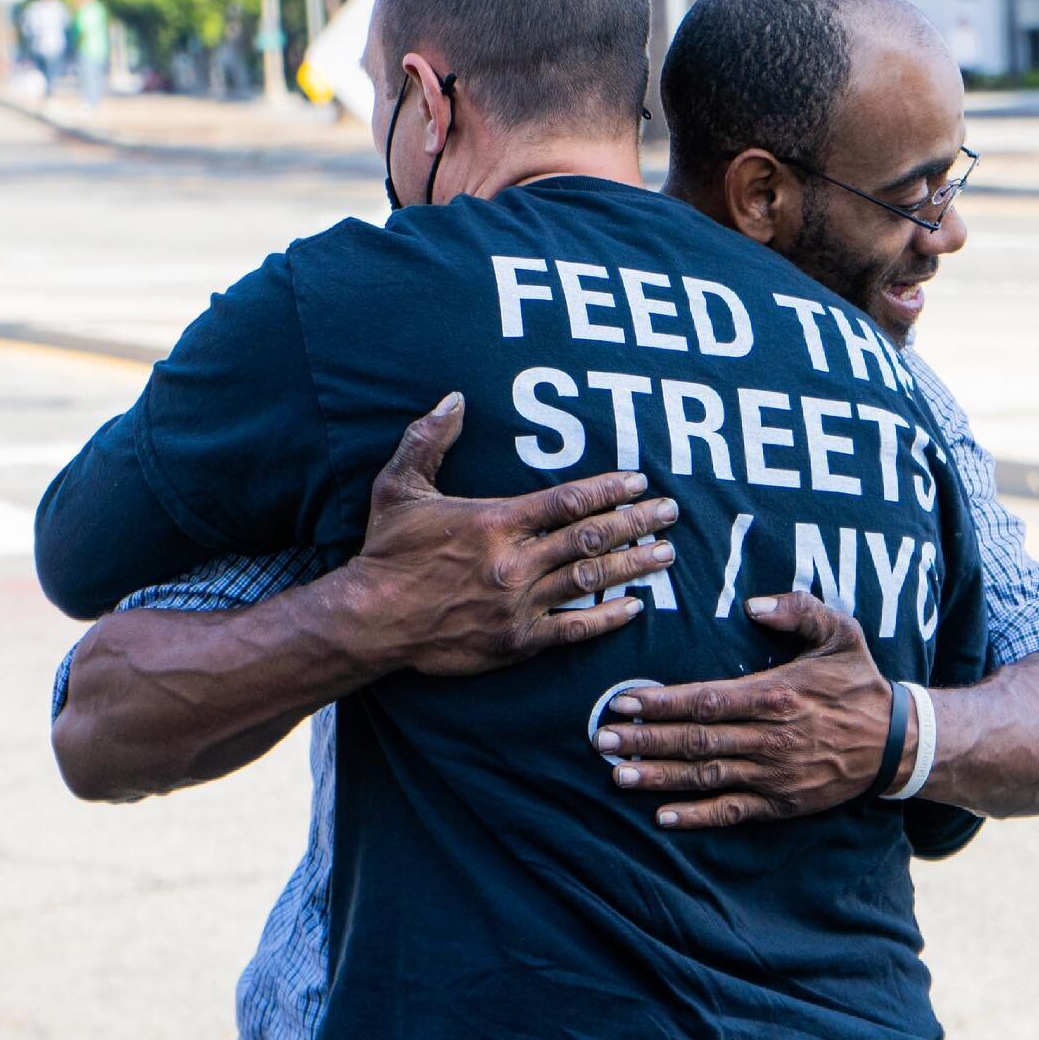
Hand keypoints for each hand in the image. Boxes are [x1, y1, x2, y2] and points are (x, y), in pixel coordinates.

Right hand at [341, 393, 678, 675]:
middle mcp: (515, 563)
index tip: (639, 482)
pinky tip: (634, 607)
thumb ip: (428, 439)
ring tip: (667, 555)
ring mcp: (519, 605)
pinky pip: (573, 630)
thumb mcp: (398, 487)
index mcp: (495, 523)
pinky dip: (606, 618)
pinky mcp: (517, 641)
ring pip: (590, 580)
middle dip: (637, 524)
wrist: (368, 620)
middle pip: (591, 538)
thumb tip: (454, 398)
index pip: (568, 501)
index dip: (609, 490)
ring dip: (633, 566)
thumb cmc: (386, 552)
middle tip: (671, 514)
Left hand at [594, 591, 909, 828]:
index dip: (662, 703)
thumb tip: (753, 604)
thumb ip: (798, 609)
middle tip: (602, 740)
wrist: (898, 742)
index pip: (707, 699)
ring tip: (618, 776)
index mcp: (777, 694)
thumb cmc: (859, 682)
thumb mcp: (841, 632)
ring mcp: (774, 775)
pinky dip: (697, 816)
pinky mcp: (782, 803)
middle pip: (696, 740)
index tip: (624, 703)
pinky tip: (663, 816)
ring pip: (706, 776)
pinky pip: (732, 811)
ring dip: (659, 777)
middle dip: (645, 740)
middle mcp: (770, 738)